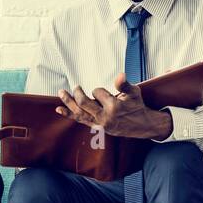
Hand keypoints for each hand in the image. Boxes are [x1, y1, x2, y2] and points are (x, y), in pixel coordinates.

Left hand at [56, 73, 173, 139]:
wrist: (142, 125)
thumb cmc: (137, 106)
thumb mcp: (134, 92)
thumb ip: (124, 84)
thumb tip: (120, 75)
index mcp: (114, 106)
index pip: (97, 92)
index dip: (98, 90)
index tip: (104, 93)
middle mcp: (105, 116)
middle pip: (83, 103)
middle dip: (78, 93)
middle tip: (76, 87)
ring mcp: (100, 124)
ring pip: (79, 113)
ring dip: (68, 103)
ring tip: (61, 93)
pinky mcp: (98, 127)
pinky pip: (81, 120)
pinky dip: (69, 114)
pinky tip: (59, 109)